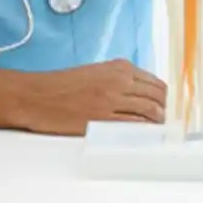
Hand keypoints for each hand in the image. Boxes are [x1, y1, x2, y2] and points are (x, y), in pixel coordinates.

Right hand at [20, 59, 167, 134]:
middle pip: (157, 96)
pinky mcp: (103, 119)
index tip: (164, 106)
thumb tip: (139, 94)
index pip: (154, 82)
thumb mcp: (95, 72)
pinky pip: (134, 125)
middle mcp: (119, 81)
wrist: (37, 96)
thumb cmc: (61, 85)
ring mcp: (112, 100)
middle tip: (163, 120)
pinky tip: (144, 135)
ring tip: (157, 129)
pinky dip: (144, 130)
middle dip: (164, 109)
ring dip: (158, 121)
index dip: (162, 97)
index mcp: (118, 67)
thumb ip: (118, 79)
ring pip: (150, 110)